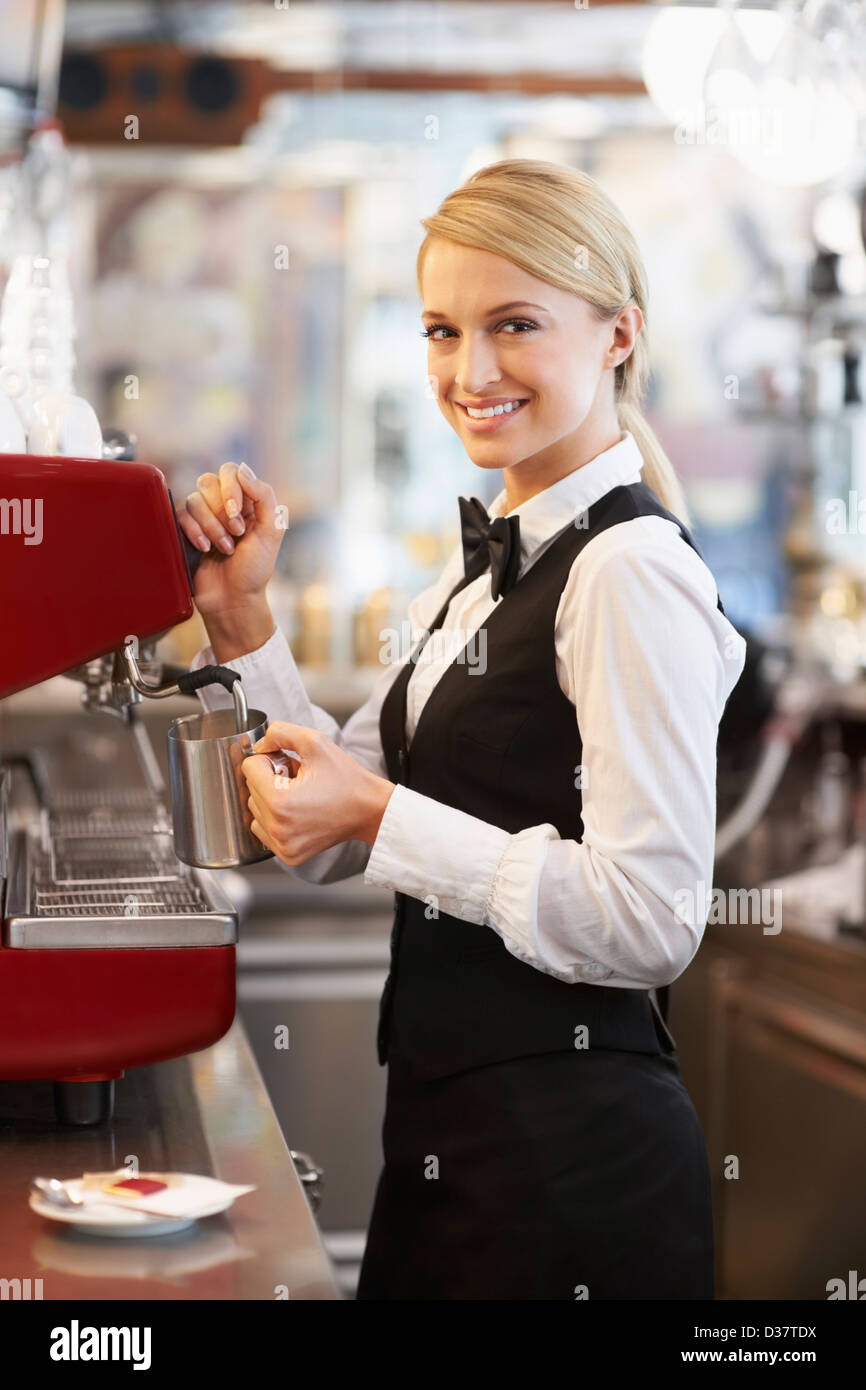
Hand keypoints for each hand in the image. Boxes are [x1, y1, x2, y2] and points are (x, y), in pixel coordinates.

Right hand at [175, 461, 284, 619]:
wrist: (232, 600)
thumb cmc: (254, 570)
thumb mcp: (271, 532)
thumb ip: (264, 496)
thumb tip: (242, 470)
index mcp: (246, 500)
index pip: (231, 471)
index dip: (231, 489)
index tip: (238, 516)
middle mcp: (223, 504)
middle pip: (208, 482)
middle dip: (221, 511)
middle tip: (235, 534)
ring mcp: (203, 517)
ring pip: (194, 499)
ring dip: (211, 526)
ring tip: (224, 548)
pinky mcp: (186, 530)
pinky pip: (180, 515)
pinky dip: (194, 532)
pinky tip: (205, 548)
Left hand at [242, 721, 395, 863]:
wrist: (370, 810)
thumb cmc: (347, 780)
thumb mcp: (315, 742)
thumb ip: (279, 732)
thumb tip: (258, 745)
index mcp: (280, 801)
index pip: (249, 767)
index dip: (271, 758)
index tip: (292, 764)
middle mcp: (278, 828)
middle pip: (250, 788)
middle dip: (271, 778)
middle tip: (300, 779)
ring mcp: (282, 844)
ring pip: (254, 808)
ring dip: (271, 798)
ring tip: (300, 795)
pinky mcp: (287, 855)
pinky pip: (262, 829)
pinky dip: (274, 817)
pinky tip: (297, 812)